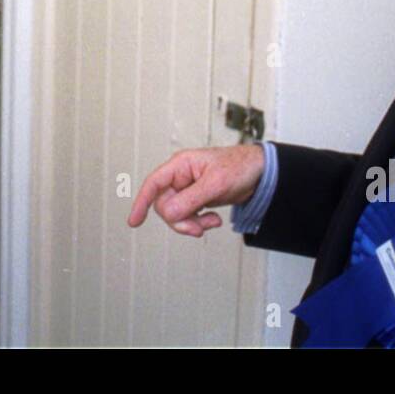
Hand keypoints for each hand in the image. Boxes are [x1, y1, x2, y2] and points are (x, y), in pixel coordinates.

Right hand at [127, 144, 265, 237]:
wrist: (260, 173)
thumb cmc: (240, 167)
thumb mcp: (216, 184)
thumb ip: (191, 199)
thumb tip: (169, 214)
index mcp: (181, 165)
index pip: (153, 184)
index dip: (141, 202)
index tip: (134, 222)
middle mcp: (180, 177)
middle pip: (164, 205)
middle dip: (180, 220)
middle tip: (199, 228)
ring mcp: (188, 190)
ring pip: (176, 214)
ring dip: (192, 224)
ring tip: (212, 223)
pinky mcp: (196, 200)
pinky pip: (187, 217)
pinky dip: (199, 223)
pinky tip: (214, 220)